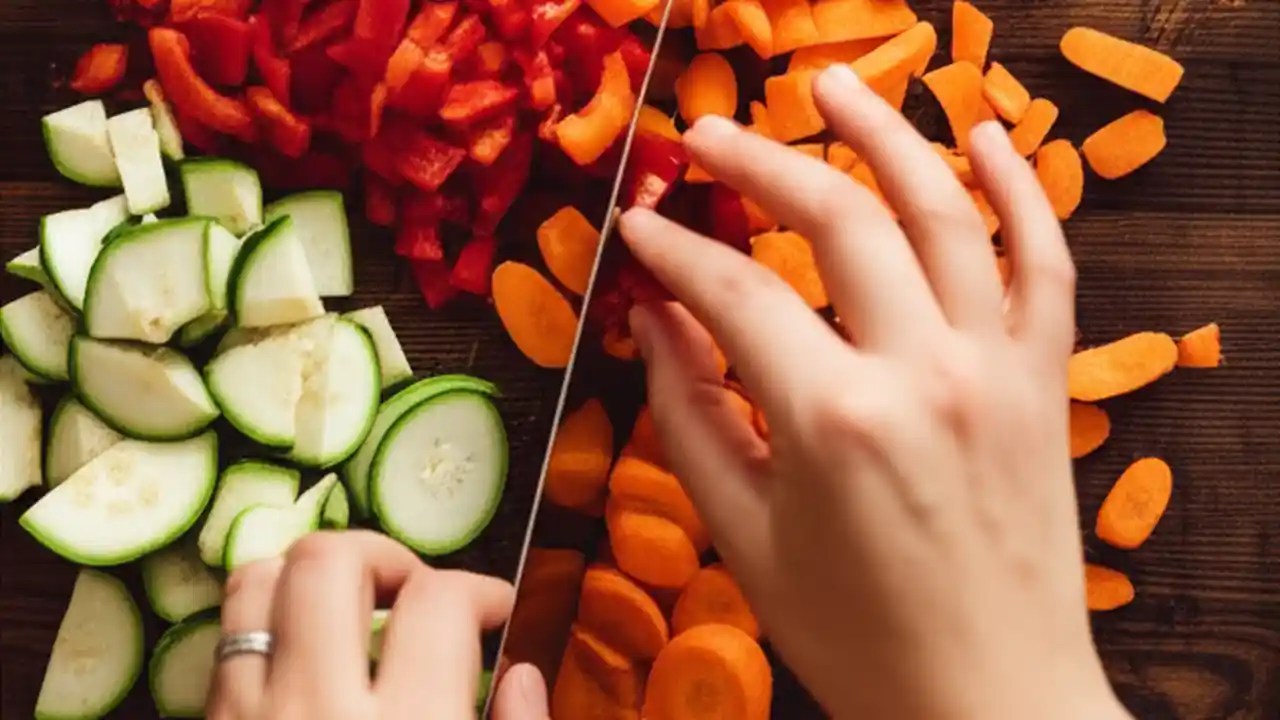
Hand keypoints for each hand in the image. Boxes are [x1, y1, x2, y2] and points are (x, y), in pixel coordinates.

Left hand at [209, 531, 548, 719]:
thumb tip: (519, 674)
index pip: (437, 602)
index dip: (479, 591)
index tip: (494, 610)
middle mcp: (317, 708)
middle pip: (330, 561)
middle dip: (384, 558)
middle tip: (417, 596)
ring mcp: (248, 719)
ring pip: (256, 584)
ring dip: (310, 580)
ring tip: (352, 612)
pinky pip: (222, 646)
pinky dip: (266, 629)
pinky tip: (304, 662)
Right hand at [621, 65, 1129, 719]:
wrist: (992, 702)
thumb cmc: (857, 638)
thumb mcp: (746, 537)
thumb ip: (692, 416)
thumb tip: (653, 321)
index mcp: (833, 419)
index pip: (735, 292)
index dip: (673, 248)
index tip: (635, 223)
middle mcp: (922, 371)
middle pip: (835, 220)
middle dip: (756, 161)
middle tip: (701, 134)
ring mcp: (996, 369)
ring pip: (944, 210)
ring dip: (884, 132)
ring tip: (829, 85)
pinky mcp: (1045, 382)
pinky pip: (1046, 263)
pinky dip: (1022, 190)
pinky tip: (987, 137)